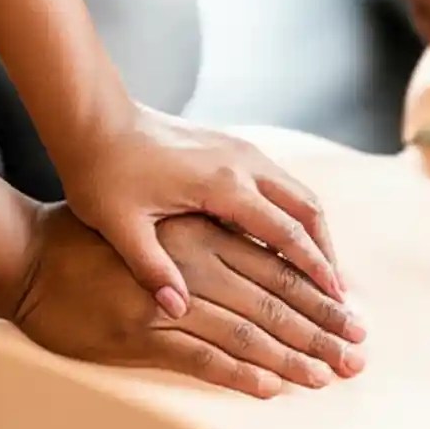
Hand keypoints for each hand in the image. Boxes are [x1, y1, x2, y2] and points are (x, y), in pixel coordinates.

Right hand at [14, 205, 367, 397]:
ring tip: (326, 375)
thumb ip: (213, 246)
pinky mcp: (140, 334)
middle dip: (321, 331)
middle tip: (358, 355)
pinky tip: (269, 386)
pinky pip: (199, 357)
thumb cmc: (99, 245)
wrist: (34, 258)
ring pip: (246, 331)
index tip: (354, 320)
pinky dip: (237, 372)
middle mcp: (196, 266)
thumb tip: (268, 270)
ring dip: (291, 357)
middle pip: (274, 302)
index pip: (279, 271)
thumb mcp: (164, 231)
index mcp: (206, 239)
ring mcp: (169, 302)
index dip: (321, 298)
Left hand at [58, 104, 343, 318]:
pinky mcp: (232, 147)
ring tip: (320, 272)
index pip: (287, 232)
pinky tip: (286, 243)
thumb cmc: (101, 172)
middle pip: (308, 209)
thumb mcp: (120, 226)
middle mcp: (243, 163)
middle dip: (327, 251)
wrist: (93, 118)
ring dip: (313, 232)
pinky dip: (293, 215)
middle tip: (336, 293)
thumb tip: (177, 310)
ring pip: (297, 193)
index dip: (314, 267)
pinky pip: (279, 184)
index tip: (334, 298)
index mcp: (223, 185)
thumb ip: (152, 268)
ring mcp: (241, 151)